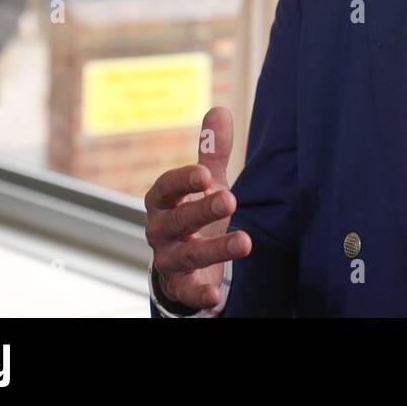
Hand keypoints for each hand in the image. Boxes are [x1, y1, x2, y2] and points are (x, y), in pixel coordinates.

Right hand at [145, 106, 250, 309]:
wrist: (180, 260)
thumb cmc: (192, 210)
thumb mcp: (204, 183)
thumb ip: (211, 151)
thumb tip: (219, 109)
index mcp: (163, 201)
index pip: (166, 187)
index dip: (183, 180)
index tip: (204, 174)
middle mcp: (161, 229)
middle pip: (178, 220)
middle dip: (202, 210)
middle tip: (229, 200)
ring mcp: (169, 258)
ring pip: (188, 254)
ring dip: (216, 249)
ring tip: (245, 242)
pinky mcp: (180, 284)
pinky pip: (188, 290)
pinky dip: (200, 294)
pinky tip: (216, 296)